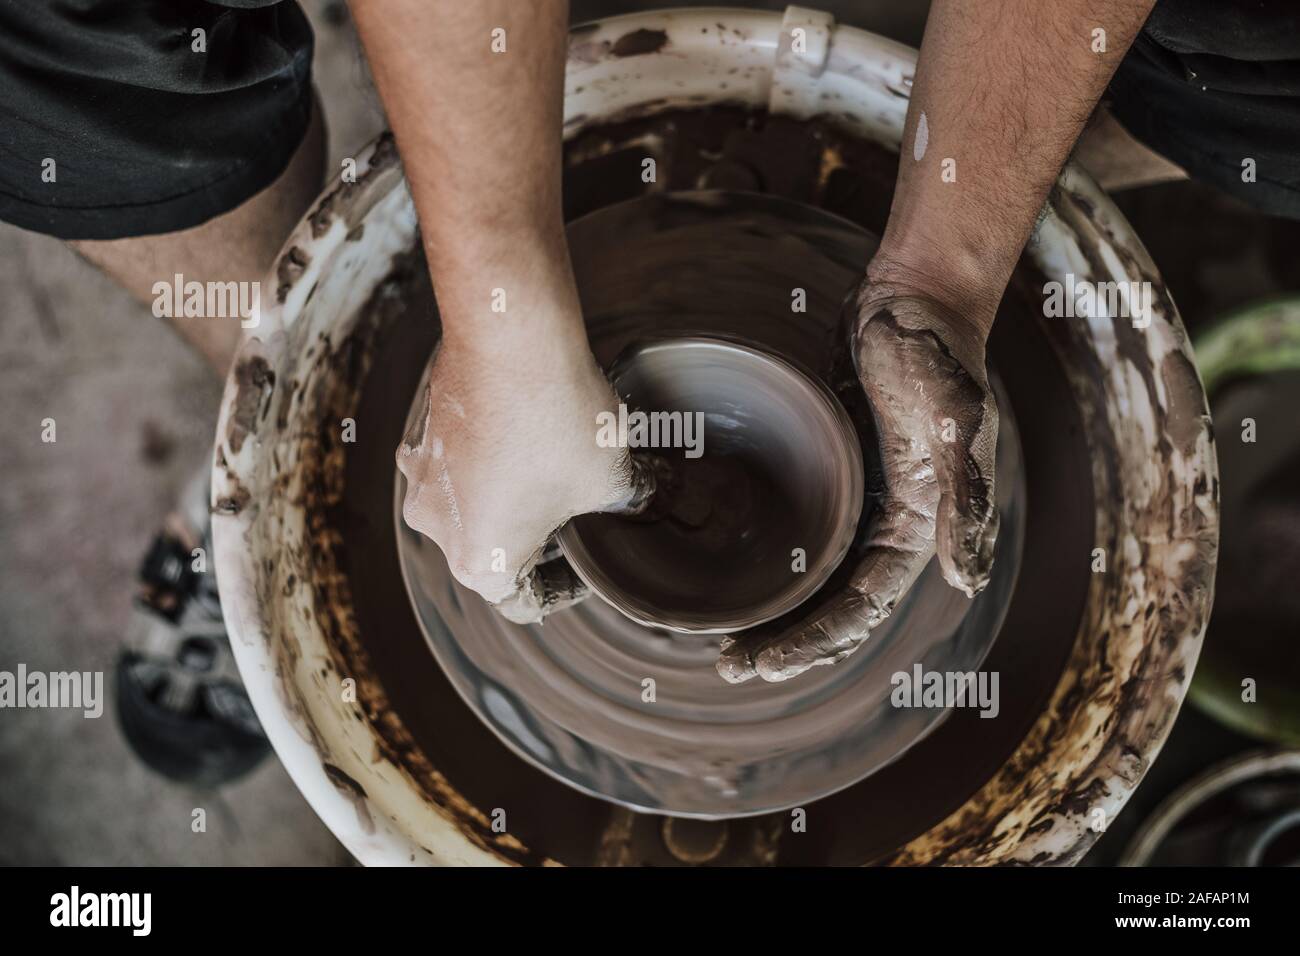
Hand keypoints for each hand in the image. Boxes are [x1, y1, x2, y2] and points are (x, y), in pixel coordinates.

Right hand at [397, 332, 648, 623]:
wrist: (511, 338)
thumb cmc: (557, 422)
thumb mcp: (614, 479)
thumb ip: (635, 504)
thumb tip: (658, 500)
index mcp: (480, 562)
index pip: (525, 602)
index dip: (567, 589)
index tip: (590, 564)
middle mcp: (437, 529)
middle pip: (497, 554)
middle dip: (544, 538)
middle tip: (584, 513)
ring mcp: (423, 479)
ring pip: (478, 507)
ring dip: (519, 497)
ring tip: (562, 467)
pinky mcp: (422, 435)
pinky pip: (462, 466)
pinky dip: (495, 461)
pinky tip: (534, 430)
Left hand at [716, 270, 999, 682]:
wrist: (915, 295)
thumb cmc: (939, 356)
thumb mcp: (957, 425)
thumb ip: (965, 502)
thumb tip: (965, 582)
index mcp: (920, 527)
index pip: (863, 608)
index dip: (817, 642)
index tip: (766, 664)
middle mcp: (891, 523)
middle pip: (835, 606)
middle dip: (789, 642)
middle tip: (730, 665)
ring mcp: (861, 499)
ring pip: (815, 578)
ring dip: (778, 612)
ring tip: (728, 640)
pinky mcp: (833, 469)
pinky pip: (802, 531)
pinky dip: (775, 560)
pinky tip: (737, 570)